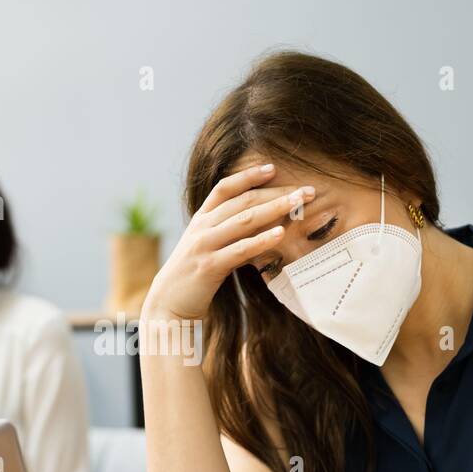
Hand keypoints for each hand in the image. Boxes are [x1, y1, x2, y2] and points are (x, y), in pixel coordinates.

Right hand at [141, 163, 312, 321]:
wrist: (167, 303)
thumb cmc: (193, 276)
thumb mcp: (208, 247)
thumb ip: (229, 234)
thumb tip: (263, 226)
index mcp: (201, 219)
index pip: (225, 188)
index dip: (248, 176)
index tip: (272, 168)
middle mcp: (202, 227)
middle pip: (242, 201)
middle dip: (276, 193)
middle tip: (305, 190)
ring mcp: (204, 245)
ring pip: (244, 220)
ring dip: (274, 209)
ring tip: (299, 203)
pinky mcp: (209, 266)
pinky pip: (240, 250)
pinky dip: (262, 240)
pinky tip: (281, 233)